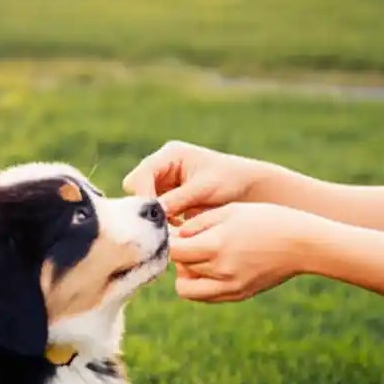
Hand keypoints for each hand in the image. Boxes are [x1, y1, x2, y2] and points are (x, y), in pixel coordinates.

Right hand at [121, 140, 275, 219]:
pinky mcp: (167, 198)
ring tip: (172, 229)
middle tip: (161, 226)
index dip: (145, 196)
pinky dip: (162, 222)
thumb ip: (178, 199)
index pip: (142, 174)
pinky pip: (154, 212)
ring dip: (154, 216)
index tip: (155, 217)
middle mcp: (163, 166)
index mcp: (171, 154)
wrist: (247, 189)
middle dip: (146, 207)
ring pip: (143, 202)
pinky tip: (177, 229)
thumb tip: (154, 214)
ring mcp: (164, 182)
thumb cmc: (230, 181)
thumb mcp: (204, 189)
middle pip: (136, 187)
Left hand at [169, 203, 311, 301]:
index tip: (169, 231)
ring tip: (200, 256)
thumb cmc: (267, 220)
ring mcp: (229, 287)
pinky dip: (201, 284)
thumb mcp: (230, 211)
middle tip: (187, 239)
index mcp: (216, 245)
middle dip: (178, 254)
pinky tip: (212, 266)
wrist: (302, 244)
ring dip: (186, 273)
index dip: (166, 240)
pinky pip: (205, 296)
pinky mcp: (238, 295)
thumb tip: (175, 235)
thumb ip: (198, 223)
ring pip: (186, 288)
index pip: (173, 250)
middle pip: (179, 268)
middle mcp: (220, 270)